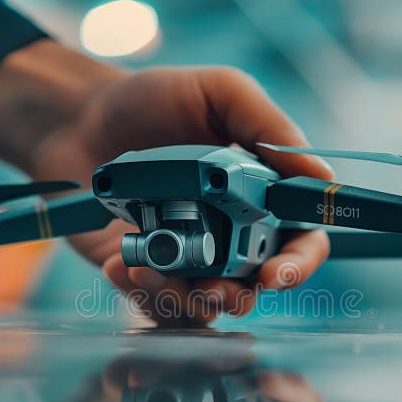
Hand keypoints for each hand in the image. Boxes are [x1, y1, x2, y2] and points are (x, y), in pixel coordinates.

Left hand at [0, 40, 333, 323]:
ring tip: (150, 267)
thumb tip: (323, 178)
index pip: (298, 244)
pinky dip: (140, 292)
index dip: (297, 265)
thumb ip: (271, 129)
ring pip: (203, 308)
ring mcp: (184, 257)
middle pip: (251, 288)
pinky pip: (152, 304)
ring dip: (183, 300)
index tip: (273, 272)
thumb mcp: (220, 93)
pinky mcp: (141, 271)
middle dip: (235, 295)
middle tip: (212, 286)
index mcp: (259, 198)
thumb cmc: (153, 100)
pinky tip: (122, 262)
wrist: (78, 116)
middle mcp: (228, 235)